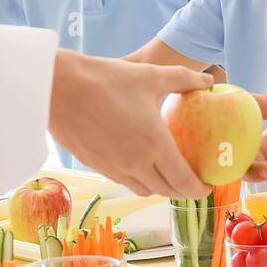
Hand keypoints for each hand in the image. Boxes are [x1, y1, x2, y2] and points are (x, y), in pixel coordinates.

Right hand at [48, 50, 211, 198]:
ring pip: (143, 190)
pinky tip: (139, 162)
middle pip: (165, 191)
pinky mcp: (95, 166)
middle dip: (182, 191)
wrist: (58, 87)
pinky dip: (137, 179)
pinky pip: (123, 180)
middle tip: (192, 182)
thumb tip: (208, 81)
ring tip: (167, 174)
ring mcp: (113, 168)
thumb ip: (183, 79)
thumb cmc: (106, 79)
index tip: (208, 186)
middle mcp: (135, 164)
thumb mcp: (150, 75)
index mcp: (154, 145)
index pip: (183, 181)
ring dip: (159, 187)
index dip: (199, 189)